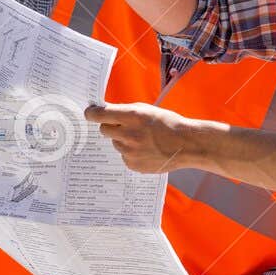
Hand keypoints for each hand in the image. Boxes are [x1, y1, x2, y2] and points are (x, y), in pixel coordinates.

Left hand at [85, 102, 204, 172]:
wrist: (186, 145)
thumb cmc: (168, 123)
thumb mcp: (147, 110)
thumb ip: (125, 111)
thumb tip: (105, 112)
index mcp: (132, 116)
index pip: (100, 115)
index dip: (92, 113)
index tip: (89, 113)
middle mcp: (129, 134)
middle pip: (104, 130)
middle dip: (111, 126)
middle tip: (124, 125)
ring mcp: (130, 152)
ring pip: (116, 143)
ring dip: (123, 140)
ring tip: (143, 139)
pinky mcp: (133, 165)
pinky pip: (124, 156)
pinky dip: (131, 153)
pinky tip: (146, 150)